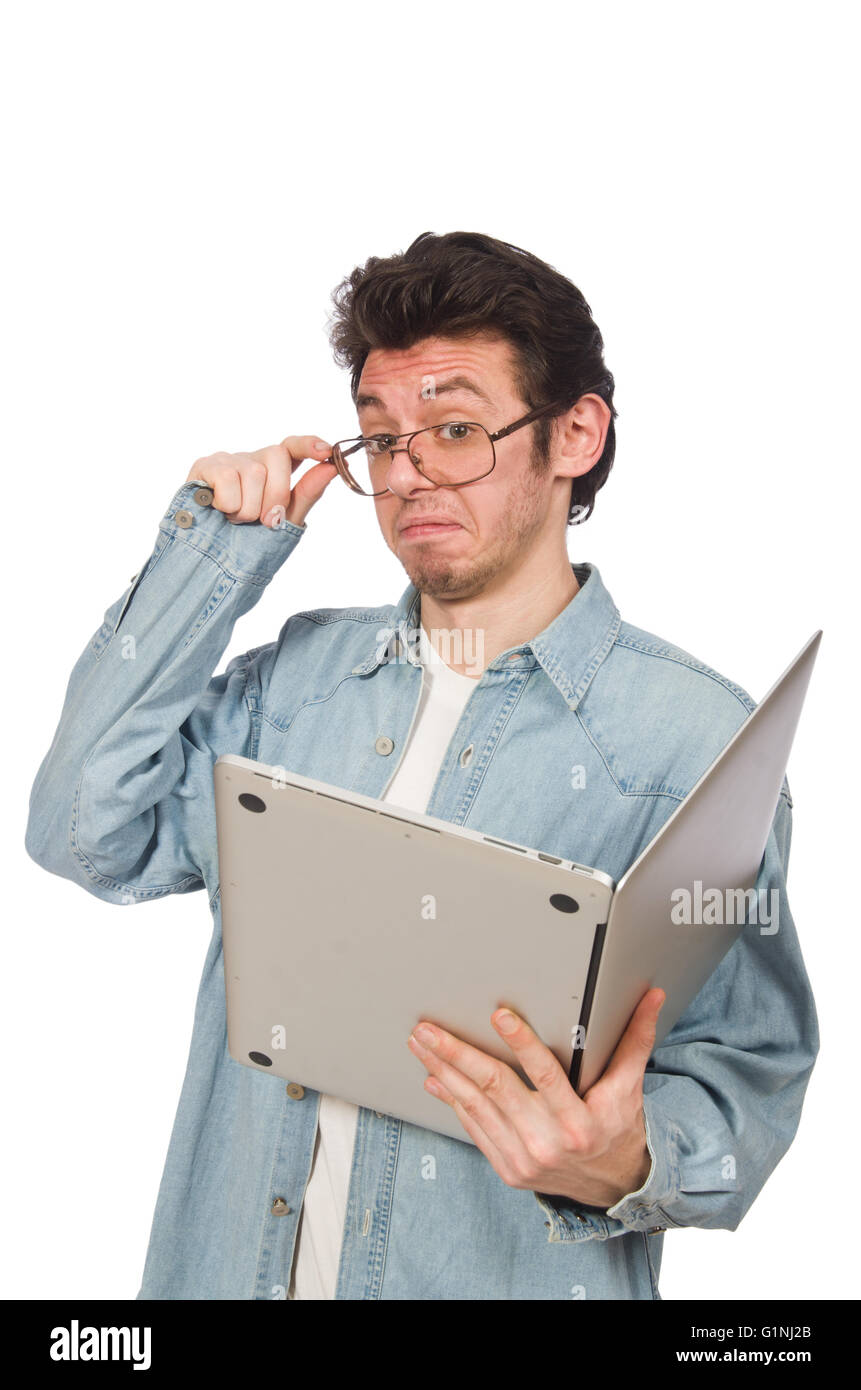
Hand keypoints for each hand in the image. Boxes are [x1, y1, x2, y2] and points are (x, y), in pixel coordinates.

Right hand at [185, 435, 336, 527]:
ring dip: (248, 508)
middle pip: (276, 457)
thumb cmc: (249, 542)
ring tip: (235, 520)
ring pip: (253, 472)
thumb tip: (333, 467)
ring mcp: (228, 460)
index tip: (327, 452)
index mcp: (274, 471)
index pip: (293, 446)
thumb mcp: (285, 520)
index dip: (309, 444)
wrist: (212, 565)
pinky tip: (218, 511)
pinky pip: (227, 478)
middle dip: (276, 495)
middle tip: (263, 520)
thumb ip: (308, 493)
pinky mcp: (205, 465)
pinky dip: (228, 504)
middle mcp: (252, 460)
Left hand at [407, 986, 665, 1208]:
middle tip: (428, 1029)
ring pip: (474, 1106)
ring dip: (443, 1071)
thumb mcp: (629, 1085)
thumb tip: (652, 996)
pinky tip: (434, 1078)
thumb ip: (635, 1039)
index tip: (499, 1015)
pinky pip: (472, 1129)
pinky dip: (451, 1101)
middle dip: (456, 1054)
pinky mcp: (506, 1168)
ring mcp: (522, 1159)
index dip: (522, 1043)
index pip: (546, 1074)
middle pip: (495, 1088)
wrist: (611, 1185)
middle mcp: (547, 1142)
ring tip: (421, 1044)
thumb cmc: (617, 1125)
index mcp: (579, 1121)